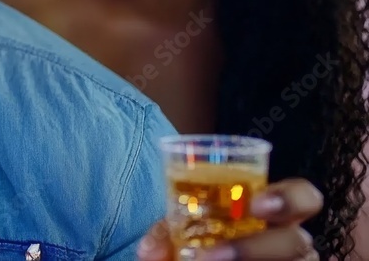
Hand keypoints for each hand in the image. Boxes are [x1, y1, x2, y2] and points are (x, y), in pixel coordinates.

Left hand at [137, 178, 322, 259]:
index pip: (304, 196)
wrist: (203, 257)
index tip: (255, 204)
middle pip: (299, 242)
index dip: (289, 198)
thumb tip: (147, 252)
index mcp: (273, 211)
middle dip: (260, 247)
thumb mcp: (186, 226)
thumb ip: (168, 231)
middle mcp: (290, 240)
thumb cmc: (203, 236)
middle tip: (213, 254)